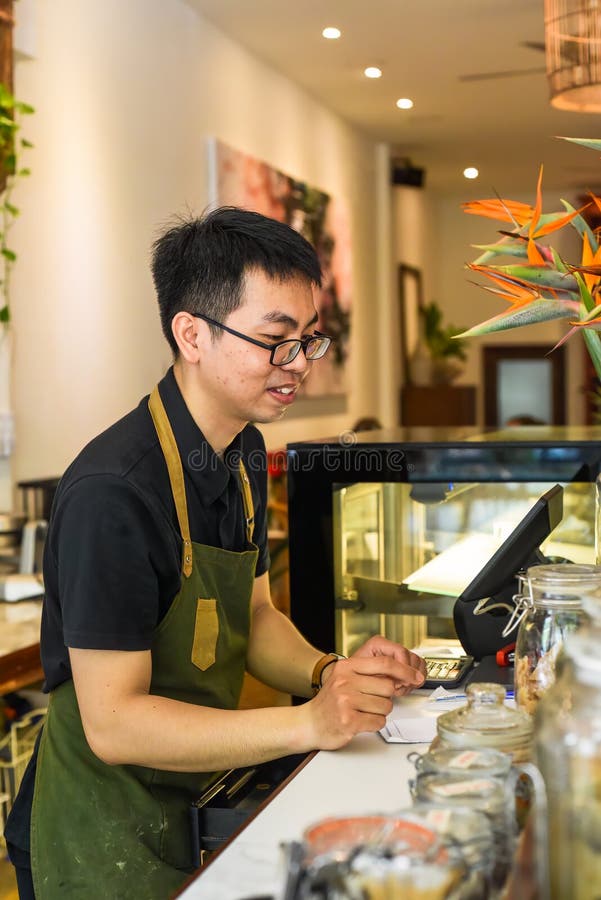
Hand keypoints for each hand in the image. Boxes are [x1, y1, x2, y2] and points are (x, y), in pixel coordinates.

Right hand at [301, 639, 424, 750]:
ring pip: (386, 706)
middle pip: (388, 687)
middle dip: (386, 698)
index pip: (384, 663)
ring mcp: (346, 701)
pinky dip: (374, 724)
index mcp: (347, 667)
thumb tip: (401, 673)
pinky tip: (360, 721)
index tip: (415, 676)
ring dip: (379, 712)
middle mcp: (345, 681)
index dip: (404, 670)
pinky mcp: (349, 720)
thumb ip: (368, 673)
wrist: (308, 723)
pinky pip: (378, 722)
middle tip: (372, 701)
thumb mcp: (345, 678)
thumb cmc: (330, 702)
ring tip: (362, 711)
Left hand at [350, 635, 425, 695]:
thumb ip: (385, 675)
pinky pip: (419, 669)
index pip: (401, 652)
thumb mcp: (367, 676)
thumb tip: (404, 680)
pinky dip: (414, 680)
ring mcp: (398, 655)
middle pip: (412, 659)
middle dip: (407, 676)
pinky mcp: (403, 665)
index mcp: (378, 643)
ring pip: (419, 664)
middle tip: (398, 687)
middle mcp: (389, 647)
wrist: (353, 684)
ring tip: (399, 687)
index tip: (400, 682)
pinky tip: (402, 686)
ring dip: (411, 679)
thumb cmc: (355, 679)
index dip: (403, 670)